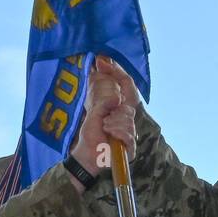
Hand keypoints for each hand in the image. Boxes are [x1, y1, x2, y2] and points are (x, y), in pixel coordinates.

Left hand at [70, 55, 136, 173]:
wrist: (87, 154)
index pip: (127, 88)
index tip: (102, 62)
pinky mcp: (130, 147)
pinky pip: (130, 135)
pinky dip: (118, 133)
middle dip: (116, 113)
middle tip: (105, 119)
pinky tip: (110, 135)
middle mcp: (127, 120)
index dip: (117, 73)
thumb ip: (104, 101)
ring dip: (114, 124)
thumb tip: (116, 96)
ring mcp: (130, 133)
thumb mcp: (94, 113)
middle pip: (129, 108)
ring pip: (129, 121)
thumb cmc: (91, 134)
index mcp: (120, 110)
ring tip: (105, 128)